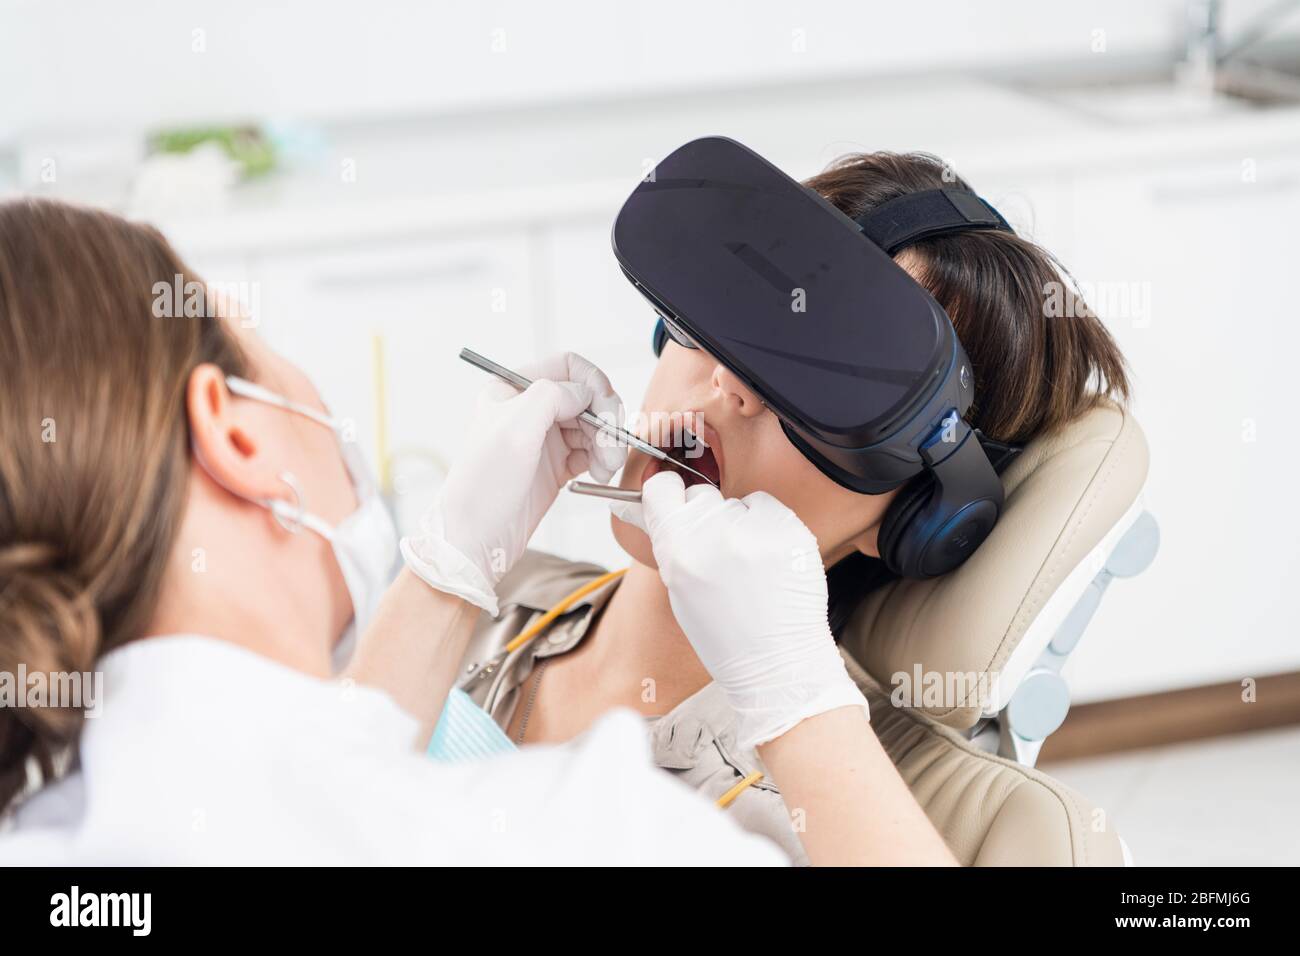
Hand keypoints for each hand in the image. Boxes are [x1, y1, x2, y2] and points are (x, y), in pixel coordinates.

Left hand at [403, 352, 624, 614]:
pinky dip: (601, 459)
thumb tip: (585, 392)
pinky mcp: (556, 465)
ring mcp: (544, 438)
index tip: (605, 409)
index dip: (592, 383)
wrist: (475, 539)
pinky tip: (598, 473)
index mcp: (512, 389)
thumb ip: (552, 395)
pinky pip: (591, 451)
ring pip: (593, 425)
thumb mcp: (514, 428)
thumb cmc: (483, 484)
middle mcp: (529, 409)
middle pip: (586, 396)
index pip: (567, 366)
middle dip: (605, 419)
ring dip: (607, 442)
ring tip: (606, 467)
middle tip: (612, 446)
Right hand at [615, 471, 866, 749]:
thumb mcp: (680, 590)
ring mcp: (756, 531)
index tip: (674, 505)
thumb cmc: (727, 635)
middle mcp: (716, 535)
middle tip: (716, 550)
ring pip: (735, 501)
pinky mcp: (790, 530)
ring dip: (738, 521)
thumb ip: (669, 544)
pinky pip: (766, 507)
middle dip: (703, 516)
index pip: (662, 488)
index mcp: (680, 552)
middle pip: (699, 494)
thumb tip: (660, 505)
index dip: (667, 497)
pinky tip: (768, 557)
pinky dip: (765, 524)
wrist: (778, 663)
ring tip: (748, 563)